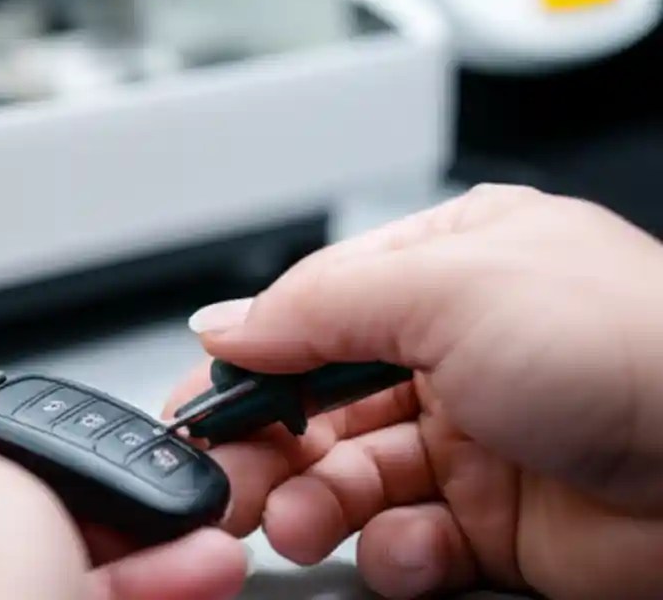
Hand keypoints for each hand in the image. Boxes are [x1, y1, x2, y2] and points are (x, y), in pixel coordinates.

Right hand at [169, 184, 662, 598]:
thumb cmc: (627, 345)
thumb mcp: (445, 288)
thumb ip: (317, 306)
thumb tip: (225, 323)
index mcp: (445, 270)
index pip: (313, 314)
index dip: (252, 363)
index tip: (201, 405)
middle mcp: (455, 351)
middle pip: (321, 404)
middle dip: (268, 446)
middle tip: (228, 482)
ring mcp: (475, 439)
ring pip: (352, 479)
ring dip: (315, 506)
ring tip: (300, 523)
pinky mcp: (496, 524)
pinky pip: (408, 540)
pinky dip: (393, 552)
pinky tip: (406, 547)